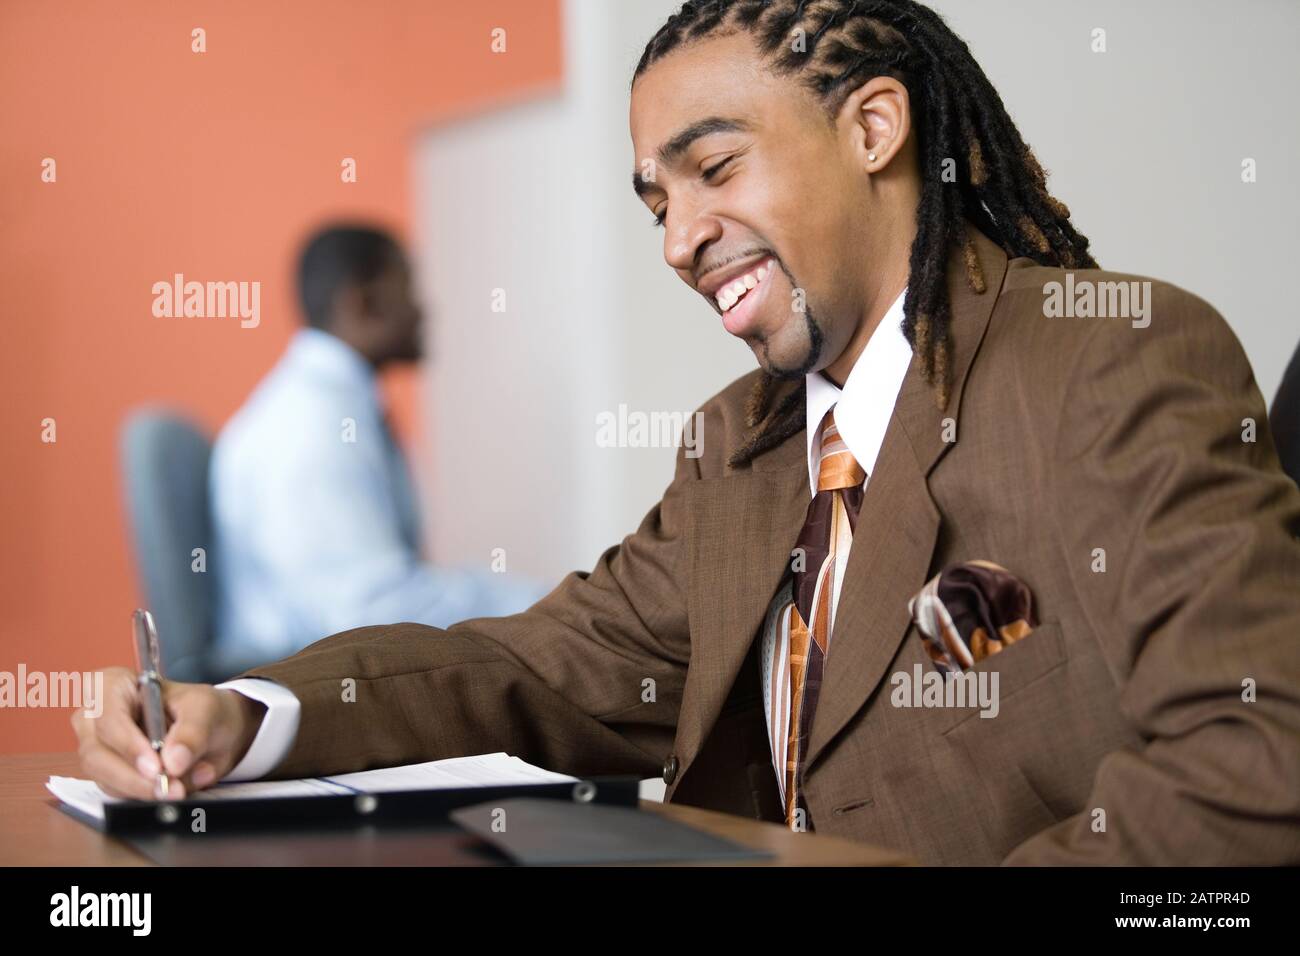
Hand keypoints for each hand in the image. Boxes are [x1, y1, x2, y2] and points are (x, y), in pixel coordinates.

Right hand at [71, 667, 265, 799]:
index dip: (128, 743)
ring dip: (139, 789)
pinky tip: (166, 790)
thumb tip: (173, 762)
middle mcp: (96, 715)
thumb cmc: (202, 709)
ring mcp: (96, 744)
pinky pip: (113, 789)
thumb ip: (192, 732)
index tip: (156, 766)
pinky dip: (140, 794)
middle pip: (96, 751)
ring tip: (175, 790)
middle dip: (133, 776)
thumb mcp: (207, 709)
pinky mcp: (104, 771)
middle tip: (168, 787)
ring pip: (101, 776)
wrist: (213, 730)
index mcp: (114, 684)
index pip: (107, 714)